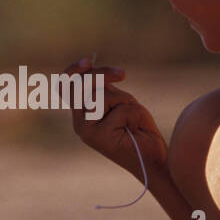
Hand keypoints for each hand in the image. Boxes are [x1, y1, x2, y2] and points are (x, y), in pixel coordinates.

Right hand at [65, 57, 166, 183]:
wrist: (154, 159)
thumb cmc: (139, 130)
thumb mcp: (120, 101)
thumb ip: (104, 88)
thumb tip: (90, 64)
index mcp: (81, 114)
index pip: (65, 87)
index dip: (73, 71)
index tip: (88, 60)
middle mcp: (79, 123)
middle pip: (78, 87)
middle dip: (101, 75)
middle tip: (122, 74)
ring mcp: (87, 131)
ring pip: (100, 96)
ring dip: (124, 100)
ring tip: (133, 117)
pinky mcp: (98, 138)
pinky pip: (118, 110)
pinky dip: (132, 113)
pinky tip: (135, 128)